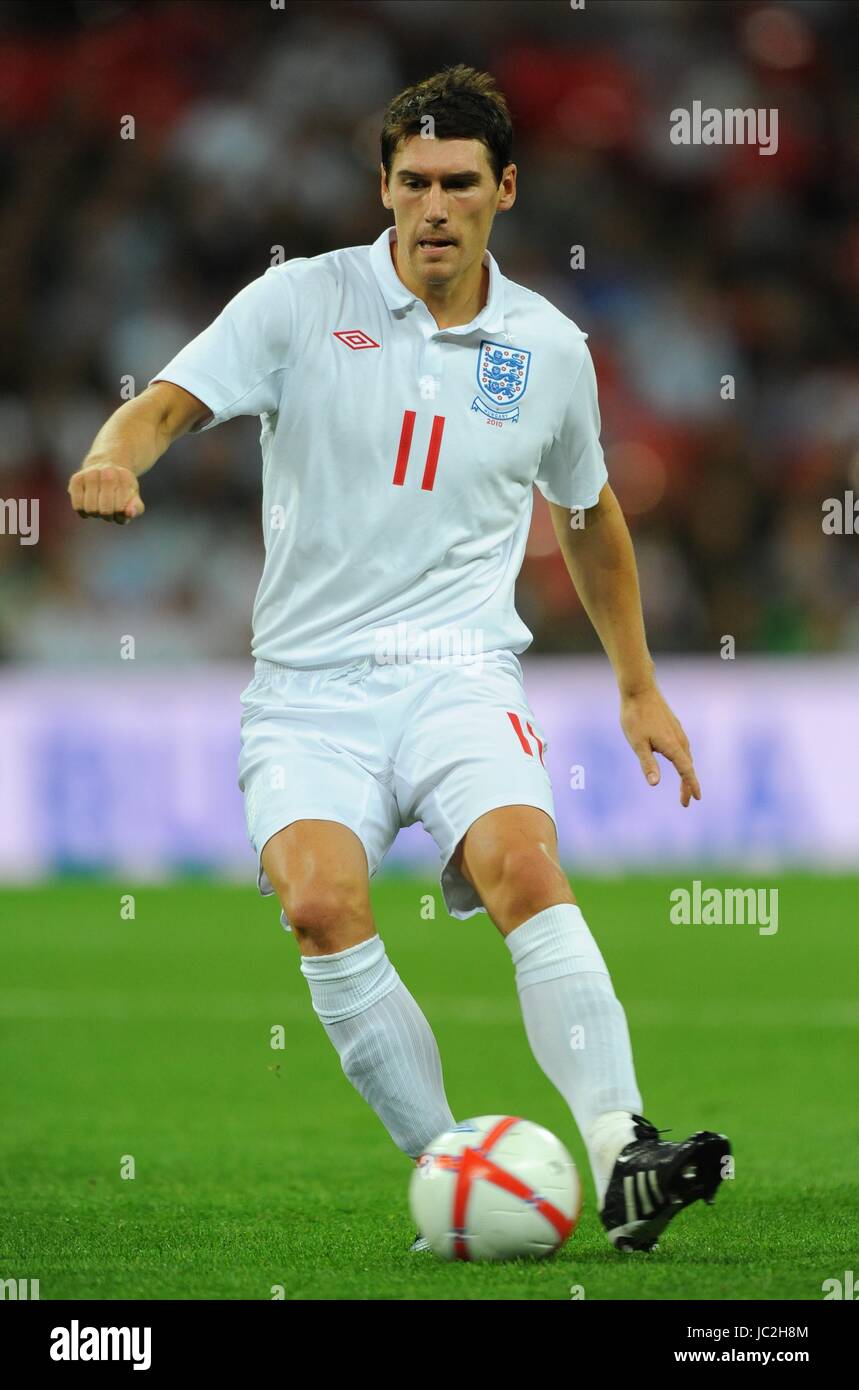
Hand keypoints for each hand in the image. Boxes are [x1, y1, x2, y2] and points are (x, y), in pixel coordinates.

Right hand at [67, 463, 144, 523]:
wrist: (106, 470)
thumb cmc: (122, 490)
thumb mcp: (134, 498)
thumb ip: (136, 508)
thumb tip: (129, 513)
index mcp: (125, 477)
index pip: (120, 509)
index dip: (120, 515)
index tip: (121, 509)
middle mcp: (108, 472)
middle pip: (105, 511)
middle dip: (108, 516)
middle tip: (110, 510)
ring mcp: (90, 474)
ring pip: (90, 509)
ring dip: (95, 515)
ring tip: (99, 506)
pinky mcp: (76, 479)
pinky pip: (77, 506)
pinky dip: (83, 512)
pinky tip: (88, 506)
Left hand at [620, 684, 700, 806]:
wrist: (639, 690)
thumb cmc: (635, 717)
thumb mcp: (637, 743)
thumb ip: (647, 764)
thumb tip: (654, 784)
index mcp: (672, 746)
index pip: (686, 770)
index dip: (691, 785)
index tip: (696, 798)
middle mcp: (679, 739)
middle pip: (688, 766)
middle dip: (688, 784)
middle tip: (686, 801)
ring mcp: (677, 732)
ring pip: (686, 757)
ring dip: (686, 773)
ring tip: (684, 786)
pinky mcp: (673, 727)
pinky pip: (683, 748)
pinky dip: (684, 760)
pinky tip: (678, 761)